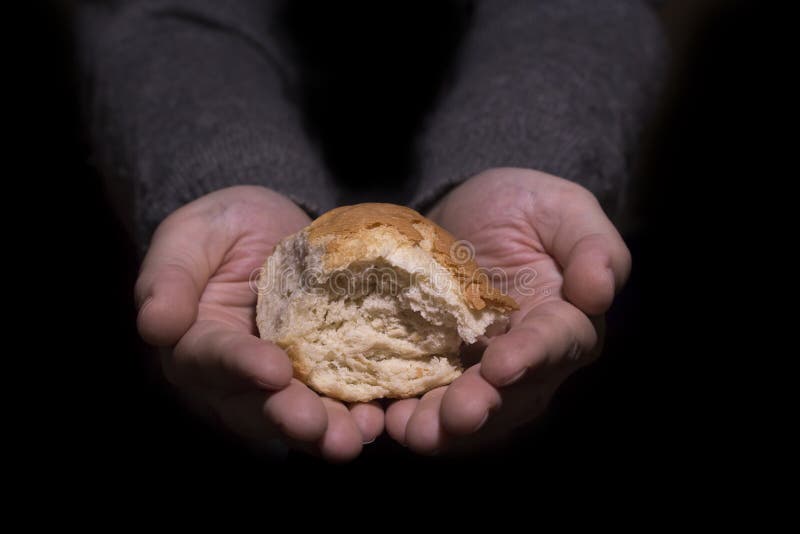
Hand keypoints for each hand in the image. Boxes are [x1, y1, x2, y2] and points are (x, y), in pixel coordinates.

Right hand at [135, 186, 382, 460]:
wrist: (278, 230)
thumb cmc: (227, 228)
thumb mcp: (194, 234)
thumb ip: (170, 274)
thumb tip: (155, 324)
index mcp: (196, 342)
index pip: (212, 359)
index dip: (240, 366)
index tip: (272, 370)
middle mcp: (234, 378)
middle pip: (254, 406)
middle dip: (287, 418)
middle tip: (316, 427)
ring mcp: (280, 385)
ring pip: (295, 418)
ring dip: (325, 432)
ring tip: (354, 438)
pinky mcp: (321, 380)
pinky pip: (336, 404)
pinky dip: (356, 416)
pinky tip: (377, 421)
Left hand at [386, 168, 630, 453]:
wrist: (468, 214)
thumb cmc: (526, 208)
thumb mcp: (564, 209)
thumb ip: (592, 245)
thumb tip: (599, 291)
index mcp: (564, 324)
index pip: (554, 344)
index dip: (530, 357)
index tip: (501, 366)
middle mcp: (526, 361)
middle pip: (509, 394)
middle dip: (480, 408)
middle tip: (454, 419)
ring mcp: (477, 371)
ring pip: (466, 408)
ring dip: (439, 425)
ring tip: (411, 430)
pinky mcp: (436, 369)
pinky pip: (424, 396)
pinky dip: (405, 411)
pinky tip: (383, 418)